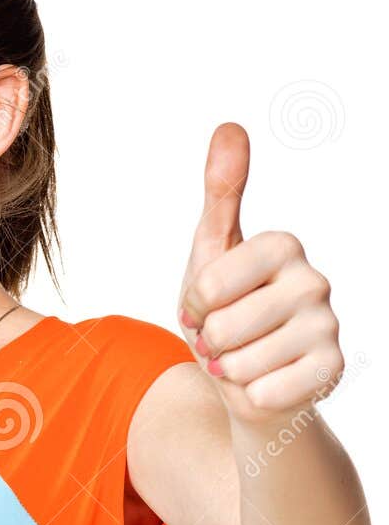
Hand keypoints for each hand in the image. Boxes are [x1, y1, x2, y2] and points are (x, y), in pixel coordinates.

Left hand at [176, 122, 342, 424]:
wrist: (252, 382)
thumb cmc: (229, 316)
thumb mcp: (212, 253)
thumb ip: (221, 194)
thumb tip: (230, 127)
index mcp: (283, 246)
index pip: (208, 284)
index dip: (194, 307)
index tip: (205, 307)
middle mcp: (313, 281)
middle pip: (224, 327)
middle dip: (210, 344)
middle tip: (226, 341)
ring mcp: (328, 326)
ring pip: (241, 364)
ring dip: (229, 372)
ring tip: (244, 361)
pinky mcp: (330, 371)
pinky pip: (263, 393)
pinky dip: (251, 397)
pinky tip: (264, 385)